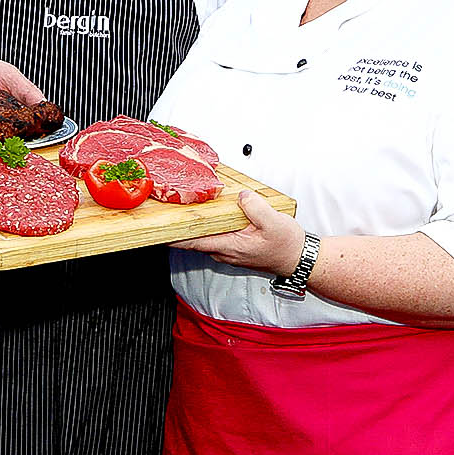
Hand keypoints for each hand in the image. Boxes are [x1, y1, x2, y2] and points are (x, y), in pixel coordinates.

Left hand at [171, 190, 304, 274]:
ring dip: (193, 226)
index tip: (155, 229)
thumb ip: (256, 208)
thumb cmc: (287, 245)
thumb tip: (242, 196)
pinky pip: (214, 236)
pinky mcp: (233, 248)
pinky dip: (207, 227)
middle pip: (193, 239)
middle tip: (166, 209)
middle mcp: (225, 251)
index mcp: (230, 245)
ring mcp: (228, 251)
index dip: (172, 236)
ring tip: (183, 208)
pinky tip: (208, 214)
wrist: (298, 258)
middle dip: (179, 226)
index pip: (192, 242)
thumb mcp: (274, 222)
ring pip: (203, 237)